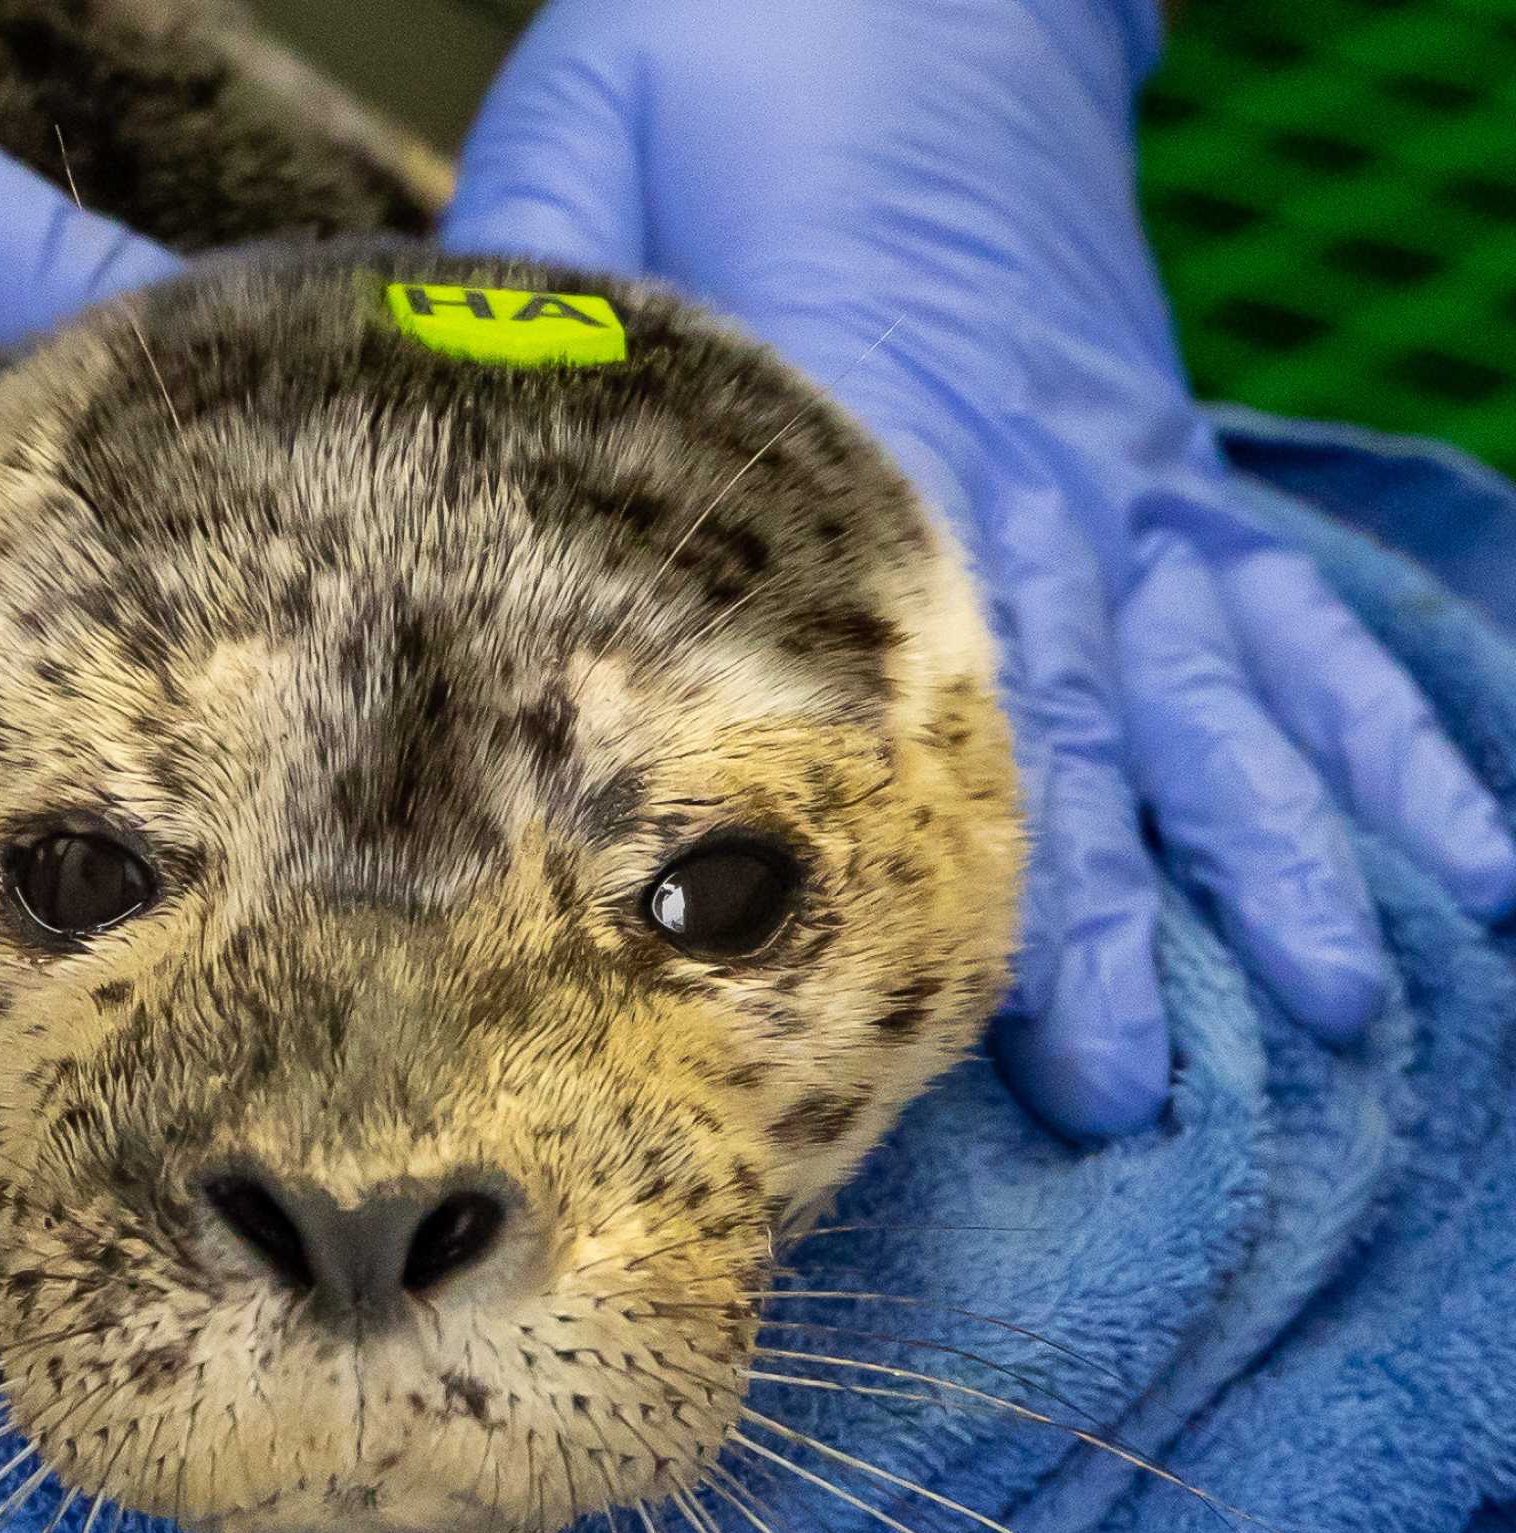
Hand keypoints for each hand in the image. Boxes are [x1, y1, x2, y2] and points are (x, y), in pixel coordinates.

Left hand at [443, 0, 1515, 1136]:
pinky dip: (1376, 709)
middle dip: (1114, 907)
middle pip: (1085, 710)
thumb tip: (462, 463)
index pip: (915, 651)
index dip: (941, 829)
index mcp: (874, 402)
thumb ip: (541, 306)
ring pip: (1218, 673)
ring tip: (1341, 997)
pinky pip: (1284, 594)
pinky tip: (1466, 827)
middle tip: (1132, 1084)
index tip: (944, 996)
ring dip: (1280, 839)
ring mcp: (1118, 467)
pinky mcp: (1160, 458)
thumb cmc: (738, 42)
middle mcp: (1025, 461)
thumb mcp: (594, 137)